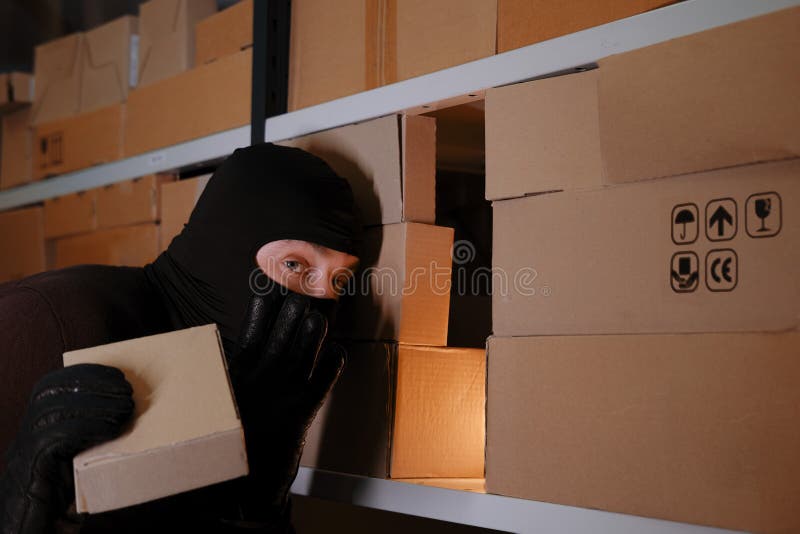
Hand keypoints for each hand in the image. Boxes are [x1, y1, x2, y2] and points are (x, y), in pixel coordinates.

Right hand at [0, 364, 133, 533]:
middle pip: (51, 394)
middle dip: (92, 385)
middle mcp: (23, 439)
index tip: (117, 374)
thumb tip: (127, 415)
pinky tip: (112, 428)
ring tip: (126, 406)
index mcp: (34, 433)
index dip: (83, 376)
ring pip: (53, 412)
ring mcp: (22, 454)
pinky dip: (86, 427)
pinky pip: (54, 438)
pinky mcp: (29, 470)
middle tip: (127, 389)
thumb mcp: (77, 467)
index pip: (50, 389)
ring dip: (96, 403)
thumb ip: (90, 442)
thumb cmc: (59, 507)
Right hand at [221, 292, 345, 527]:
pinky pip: (325, 379)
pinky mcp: (304, 410)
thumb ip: (229, 376)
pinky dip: (333, 364)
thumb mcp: (222, 403)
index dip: (264, 305)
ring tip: (317, 313)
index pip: (254, 327)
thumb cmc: (230, 442)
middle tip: (302, 286)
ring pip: (304, 348)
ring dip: (312, 330)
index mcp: (238, 372)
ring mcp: (284, 392)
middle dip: (292, 308)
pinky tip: (337, 352)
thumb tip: (239, 351)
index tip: (270, 285)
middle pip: (282, 331)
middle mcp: (262, 377)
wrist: (239, 492)